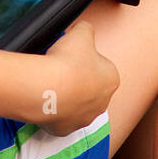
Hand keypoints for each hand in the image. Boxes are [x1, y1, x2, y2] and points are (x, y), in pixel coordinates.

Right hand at [40, 20, 119, 136]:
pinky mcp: (66, 130)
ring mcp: (85, 119)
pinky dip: (54, 111)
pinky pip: (61, 119)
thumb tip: (84, 29)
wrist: (47, 87)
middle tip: (60, 70)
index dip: (86, 60)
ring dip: (67, 97)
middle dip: (77, 81)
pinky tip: (46, 99)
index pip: (101, 67)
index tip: (72, 57)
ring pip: (76, 106)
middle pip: (90, 89)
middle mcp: (103, 102)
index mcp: (111, 79)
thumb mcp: (81, 32)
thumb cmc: (68, 61)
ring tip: (51, 85)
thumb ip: (86, 29)